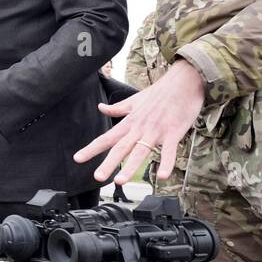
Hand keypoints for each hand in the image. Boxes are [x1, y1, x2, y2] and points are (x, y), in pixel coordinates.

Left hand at [73, 60, 204, 184]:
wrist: (184, 81)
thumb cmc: (160, 92)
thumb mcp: (134, 99)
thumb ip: (117, 108)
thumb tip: (100, 107)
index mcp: (129, 122)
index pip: (107, 137)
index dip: (92, 149)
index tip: (77, 158)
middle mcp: (139, 128)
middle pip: (121, 148)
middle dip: (108, 163)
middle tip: (97, 177)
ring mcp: (156, 131)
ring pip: (141, 151)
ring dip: (131, 167)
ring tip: (120, 181)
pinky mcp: (174, 132)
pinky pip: (170, 151)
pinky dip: (167, 163)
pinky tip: (162, 176)